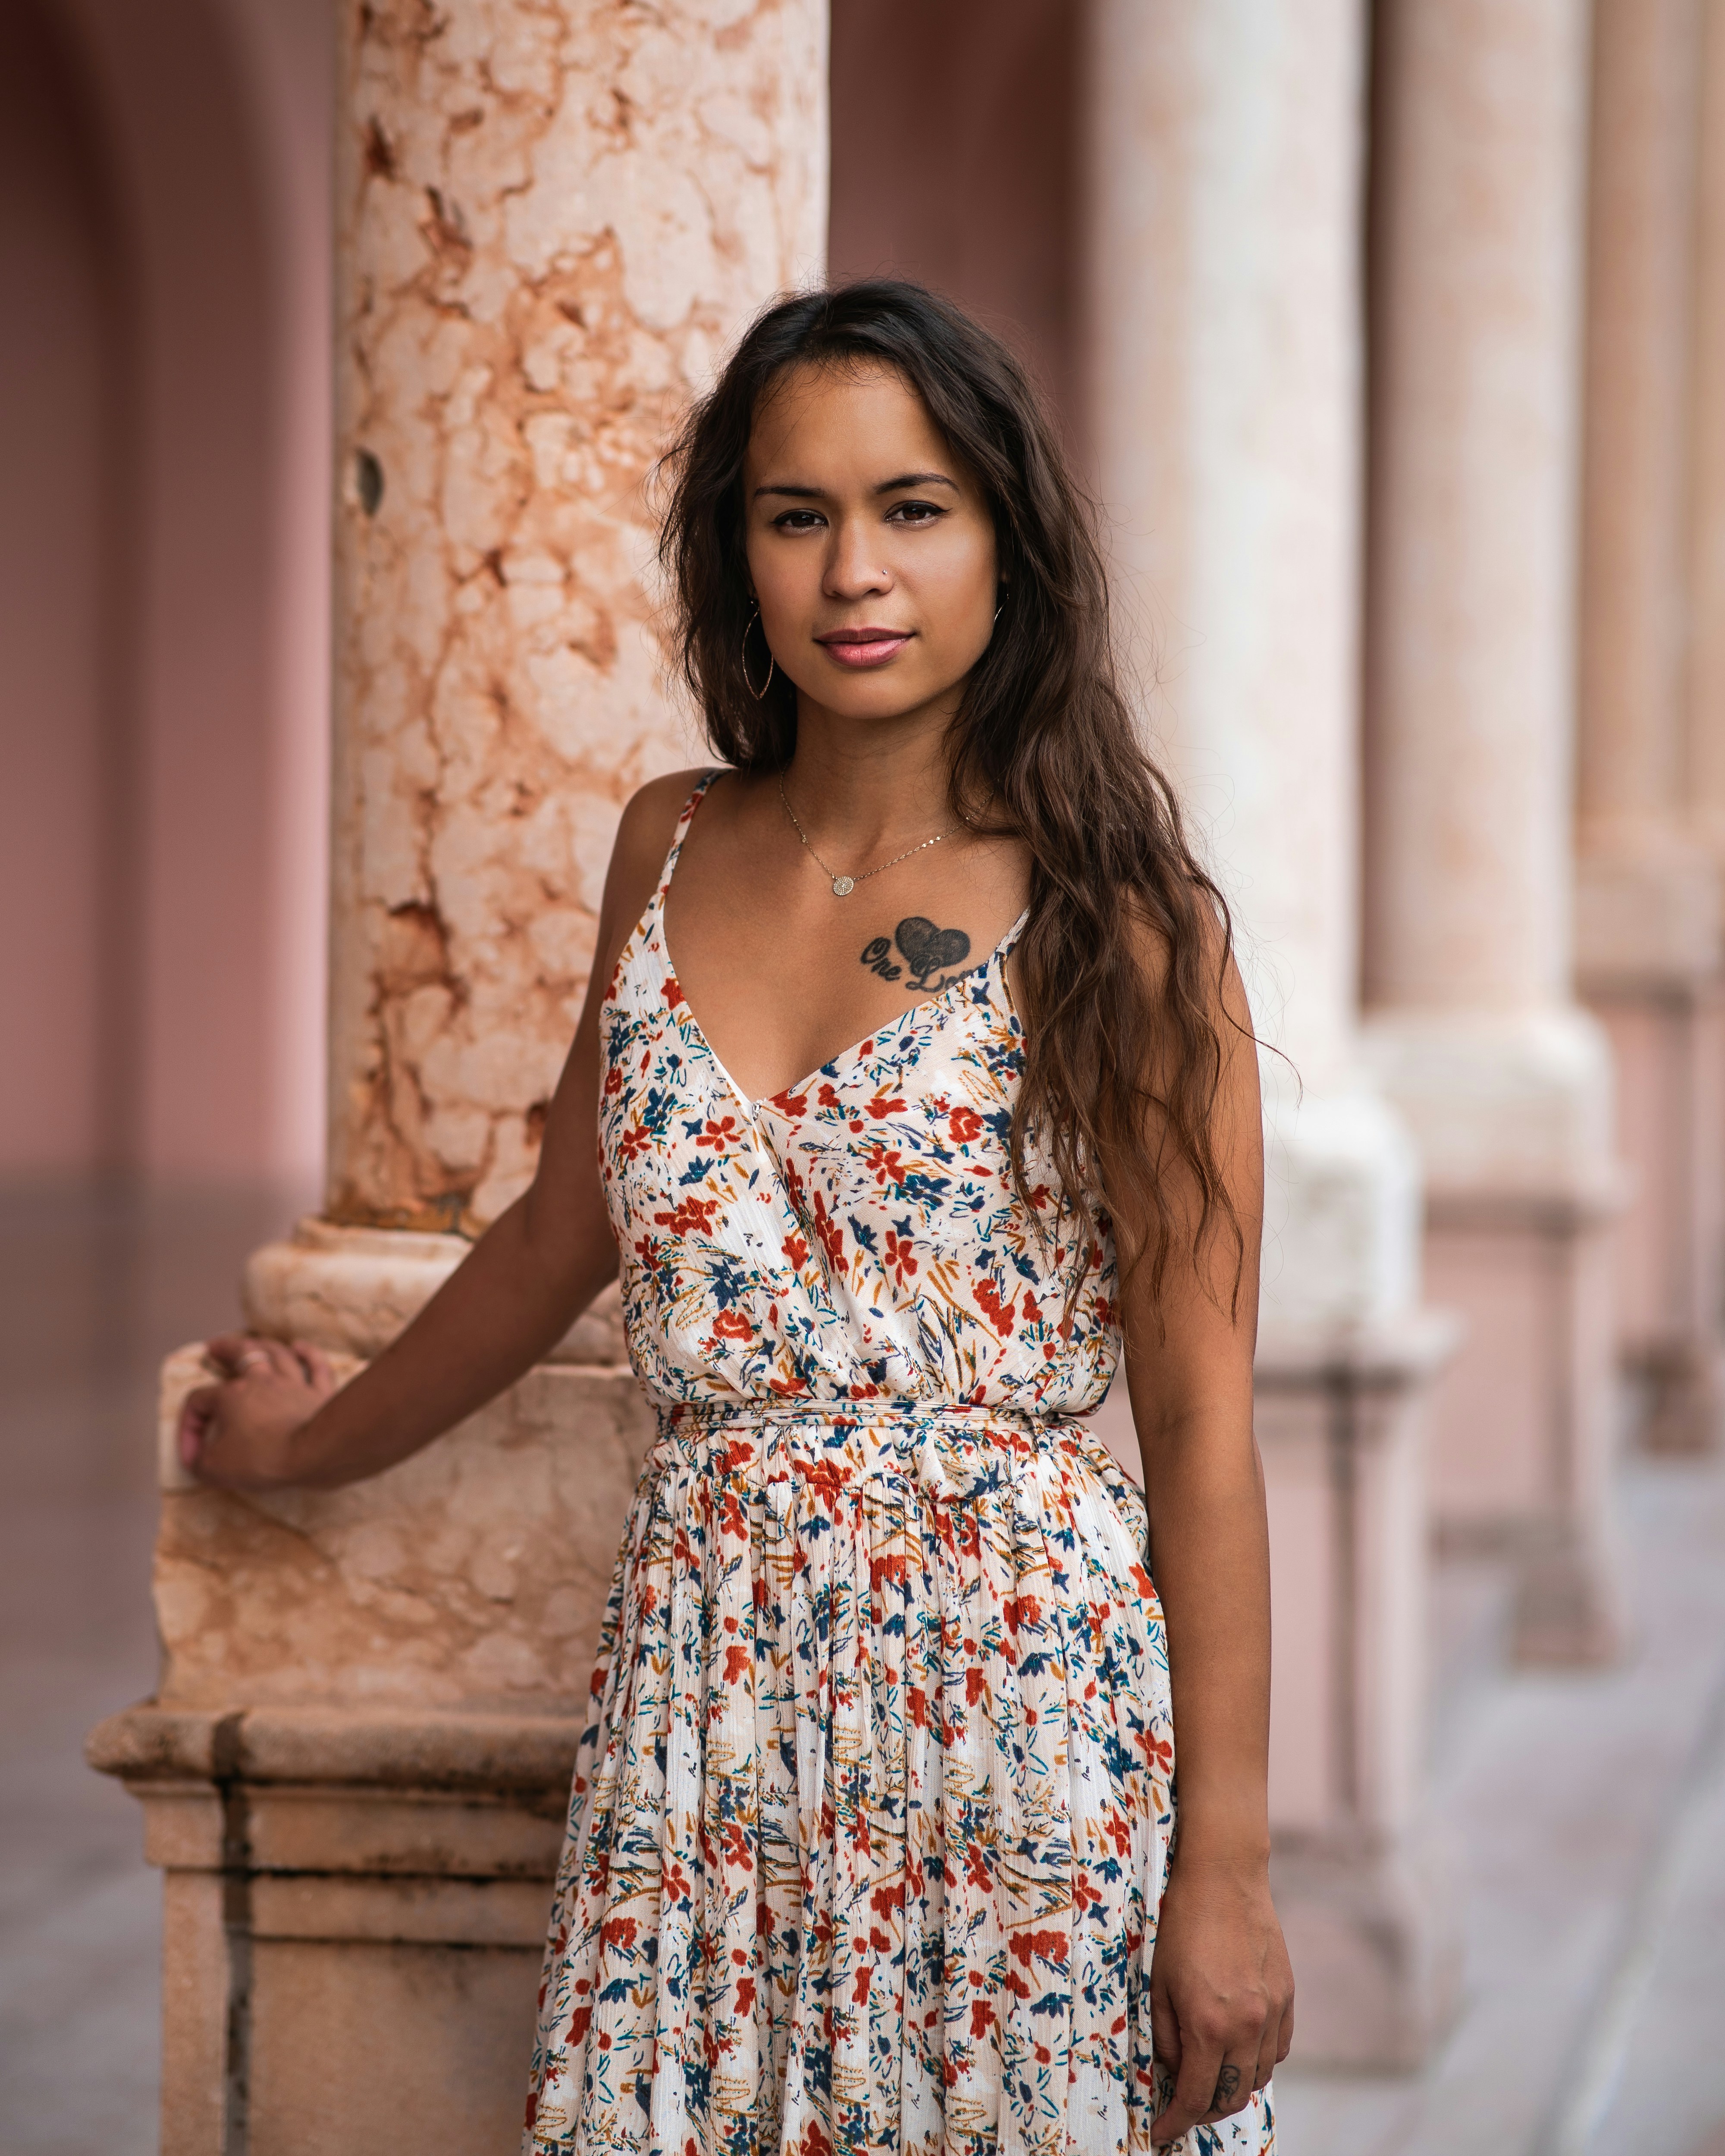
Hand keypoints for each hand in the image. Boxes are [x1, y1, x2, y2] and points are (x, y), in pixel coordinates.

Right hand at [178, 1333, 338, 1489]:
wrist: (312, 1455)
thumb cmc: (261, 1458)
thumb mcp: (216, 1469)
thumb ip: (200, 1462)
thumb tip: (198, 1460)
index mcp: (231, 1396)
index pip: (198, 1401)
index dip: (189, 1426)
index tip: (193, 1455)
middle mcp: (263, 1381)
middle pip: (242, 1353)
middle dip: (225, 1349)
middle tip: (215, 1346)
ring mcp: (294, 1384)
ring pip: (277, 1354)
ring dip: (264, 1346)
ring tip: (255, 1342)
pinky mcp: (320, 1393)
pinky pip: (317, 1366)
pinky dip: (309, 1354)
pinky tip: (300, 1347)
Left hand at [1147, 1850, 1293, 2146]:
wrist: (1225, 1878)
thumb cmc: (1184, 1925)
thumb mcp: (1159, 1984)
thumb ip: (1165, 2037)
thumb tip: (1171, 2072)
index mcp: (1209, 2024)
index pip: (1196, 2096)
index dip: (1176, 2121)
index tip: (1162, 2132)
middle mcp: (1247, 2026)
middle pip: (1233, 2096)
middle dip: (1206, 2110)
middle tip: (1184, 2105)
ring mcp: (1272, 2013)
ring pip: (1259, 2077)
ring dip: (1234, 2087)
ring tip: (1210, 2077)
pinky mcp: (1287, 1998)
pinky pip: (1277, 2050)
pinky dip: (1258, 2061)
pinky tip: (1239, 2049)